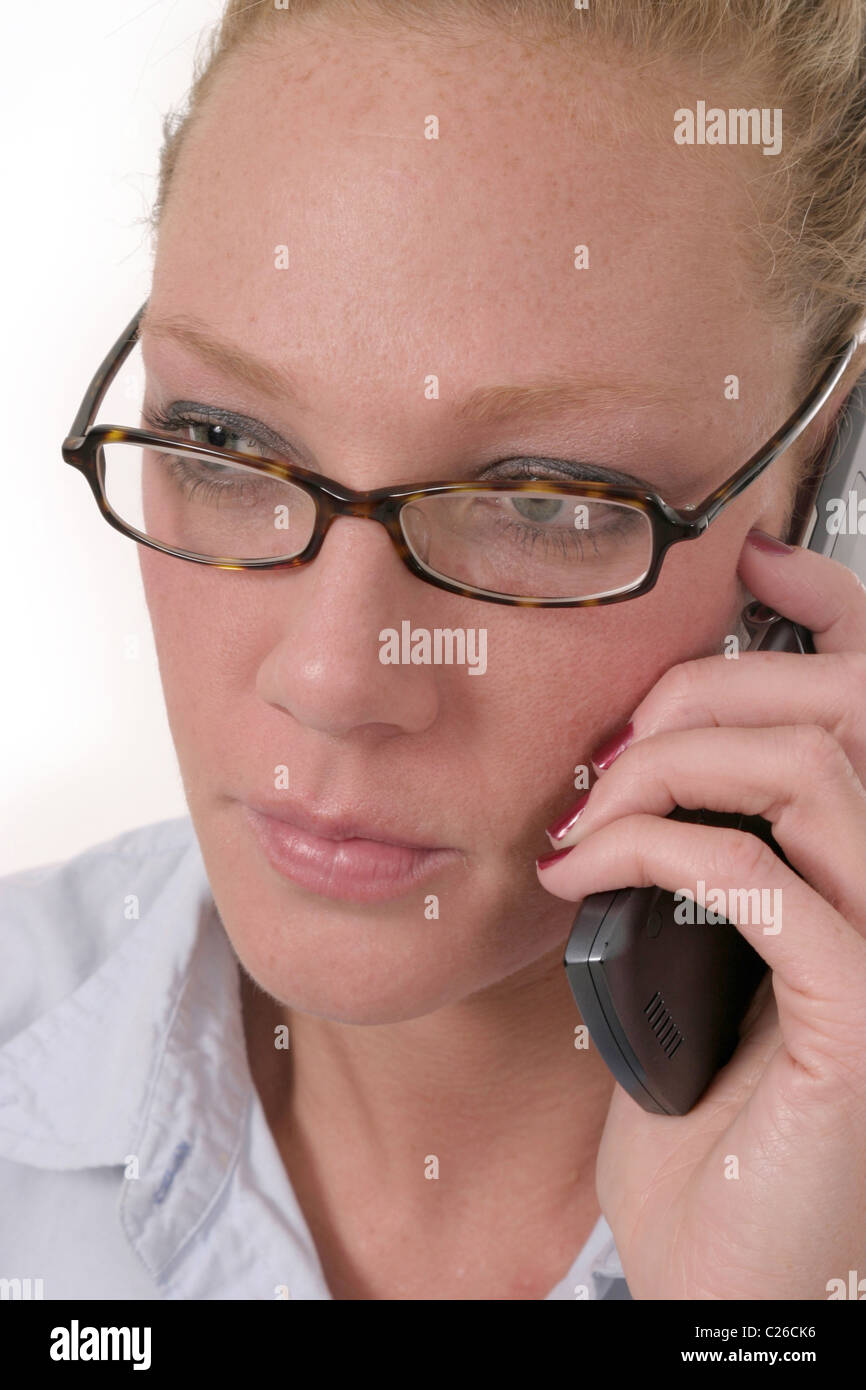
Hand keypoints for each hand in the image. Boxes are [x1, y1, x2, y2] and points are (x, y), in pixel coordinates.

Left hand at [536, 529, 865, 1299]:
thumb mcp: (698, 950)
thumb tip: (642, 748)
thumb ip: (704, 846)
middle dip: (705, 689)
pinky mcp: (863, 1018)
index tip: (749, 558)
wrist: (716, 1263)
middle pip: (843, 710)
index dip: (834, 604)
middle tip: (608, 748)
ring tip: (587, 818)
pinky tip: (591, 873)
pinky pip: (763, 879)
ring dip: (670, 768)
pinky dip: (659, 850)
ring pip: (808, 773)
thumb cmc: (704, 1109)